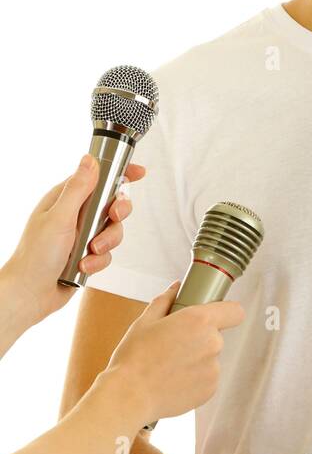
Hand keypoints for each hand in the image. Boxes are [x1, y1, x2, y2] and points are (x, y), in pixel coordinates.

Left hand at [2, 153, 145, 327]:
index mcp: (65, 199)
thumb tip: (90, 160)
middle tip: (113, 216)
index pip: (97, 178)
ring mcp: (82, 235)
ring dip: (106, 243)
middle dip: (117, 214)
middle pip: (112, 204)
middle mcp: (75, 215)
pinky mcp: (88, 255)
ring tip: (90, 252)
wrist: (31, 293)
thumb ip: (78, 189)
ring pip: (113, 231)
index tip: (139, 173)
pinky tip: (83, 267)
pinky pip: (108, 254)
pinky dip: (98, 261)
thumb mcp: (59, 217)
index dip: (119, 174)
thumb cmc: (36, 255)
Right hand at [105, 285, 245, 422]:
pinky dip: (194, 378)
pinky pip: (207, 377)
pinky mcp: (211, 389)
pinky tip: (173, 381)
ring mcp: (214, 368)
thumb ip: (165, 301)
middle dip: (199, 338)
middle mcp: (213, 343)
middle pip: (216, 335)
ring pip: (210, 358)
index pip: (235, 311)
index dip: (226, 312)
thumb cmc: (134, 358)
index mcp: (199, 321)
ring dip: (196, 359)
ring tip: (169, 367)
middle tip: (173, 345)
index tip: (214, 316)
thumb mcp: (145, 322)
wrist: (129, 396)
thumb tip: (176, 288)